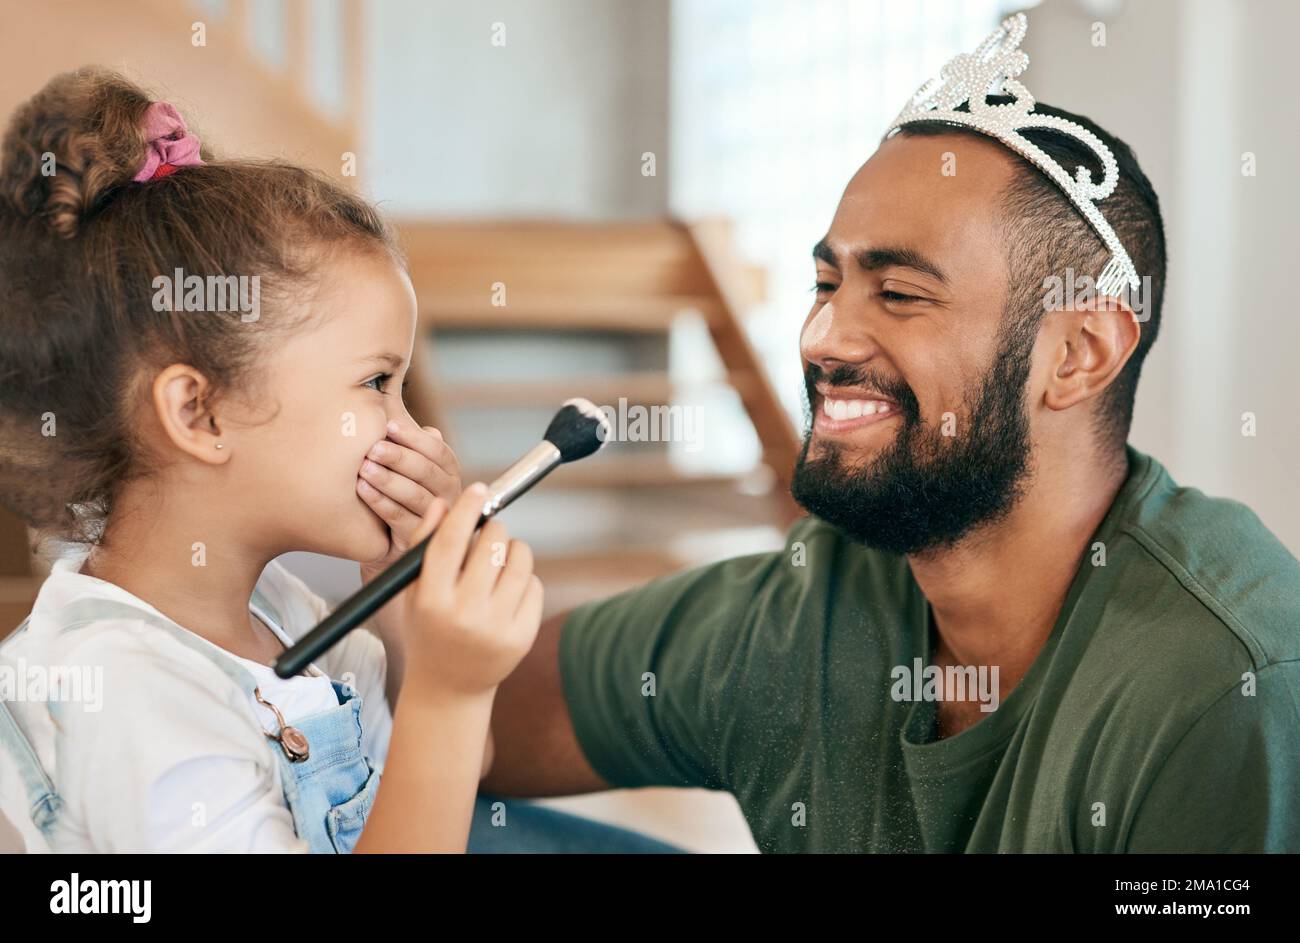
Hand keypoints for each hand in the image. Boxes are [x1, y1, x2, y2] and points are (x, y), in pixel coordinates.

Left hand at [358, 418, 462, 581]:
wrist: (385, 547)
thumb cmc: (393, 499)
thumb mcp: (400, 467)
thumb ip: (402, 441)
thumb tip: (388, 402)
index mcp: (447, 472)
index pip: (438, 450)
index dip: (414, 437)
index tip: (389, 424)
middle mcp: (448, 495)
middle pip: (427, 471)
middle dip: (399, 457)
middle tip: (373, 446)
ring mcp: (436, 519)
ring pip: (415, 495)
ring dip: (388, 479)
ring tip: (363, 468)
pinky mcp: (418, 540)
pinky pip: (400, 519)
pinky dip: (380, 503)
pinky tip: (362, 490)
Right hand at [401, 484, 543, 697]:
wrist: (448, 687)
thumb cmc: (429, 629)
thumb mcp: (414, 591)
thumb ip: (424, 545)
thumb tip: (445, 502)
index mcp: (432, 599)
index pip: (451, 540)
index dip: (467, 509)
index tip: (479, 490)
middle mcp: (465, 614)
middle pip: (492, 542)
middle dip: (491, 530)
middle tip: (484, 539)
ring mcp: (497, 627)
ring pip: (520, 558)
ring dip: (511, 550)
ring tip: (496, 565)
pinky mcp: (523, 637)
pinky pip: (535, 584)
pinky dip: (524, 580)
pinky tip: (506, 595)